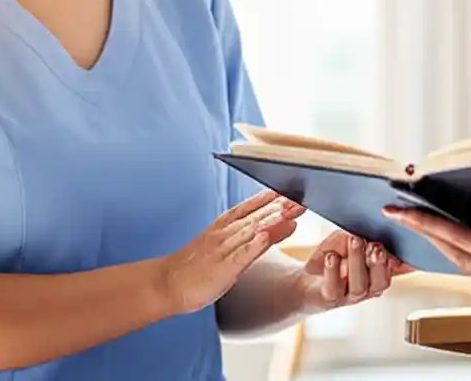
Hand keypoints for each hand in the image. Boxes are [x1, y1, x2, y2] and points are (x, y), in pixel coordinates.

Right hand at [160, 190, 303, 314]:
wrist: (166, 284)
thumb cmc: (195, 267)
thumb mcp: (224, 247)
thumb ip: (254, 235)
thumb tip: (284, 224)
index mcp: (224, 226)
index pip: (253, 206)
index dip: (274, 196)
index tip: (295, 186)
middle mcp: (225, 233)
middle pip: (257, 215)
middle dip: (281, 204)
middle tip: (304, 193)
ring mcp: (223, 249)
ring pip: (251, 230)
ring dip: (273, 219)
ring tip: (293, 209)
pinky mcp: (222, 268)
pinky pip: (241, 255)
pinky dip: (255, 245)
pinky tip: (268, 236)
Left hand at [297, 231, 412, 312]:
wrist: (306, 278)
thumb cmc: (331, 258)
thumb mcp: (344, 241)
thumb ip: (356, 237)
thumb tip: (365, 233)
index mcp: (377, 274)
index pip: (394, 271)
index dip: (400, 264)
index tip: (396, 250)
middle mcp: (367, 288)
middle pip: (380, 282)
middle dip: (379, 263)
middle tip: (375, 246)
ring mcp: (349, 295)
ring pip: (359, 285)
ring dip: (358, 261)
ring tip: (355, 241)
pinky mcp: (329, 297)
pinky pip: (334, 288)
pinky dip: (333, 270)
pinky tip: (331, 256)